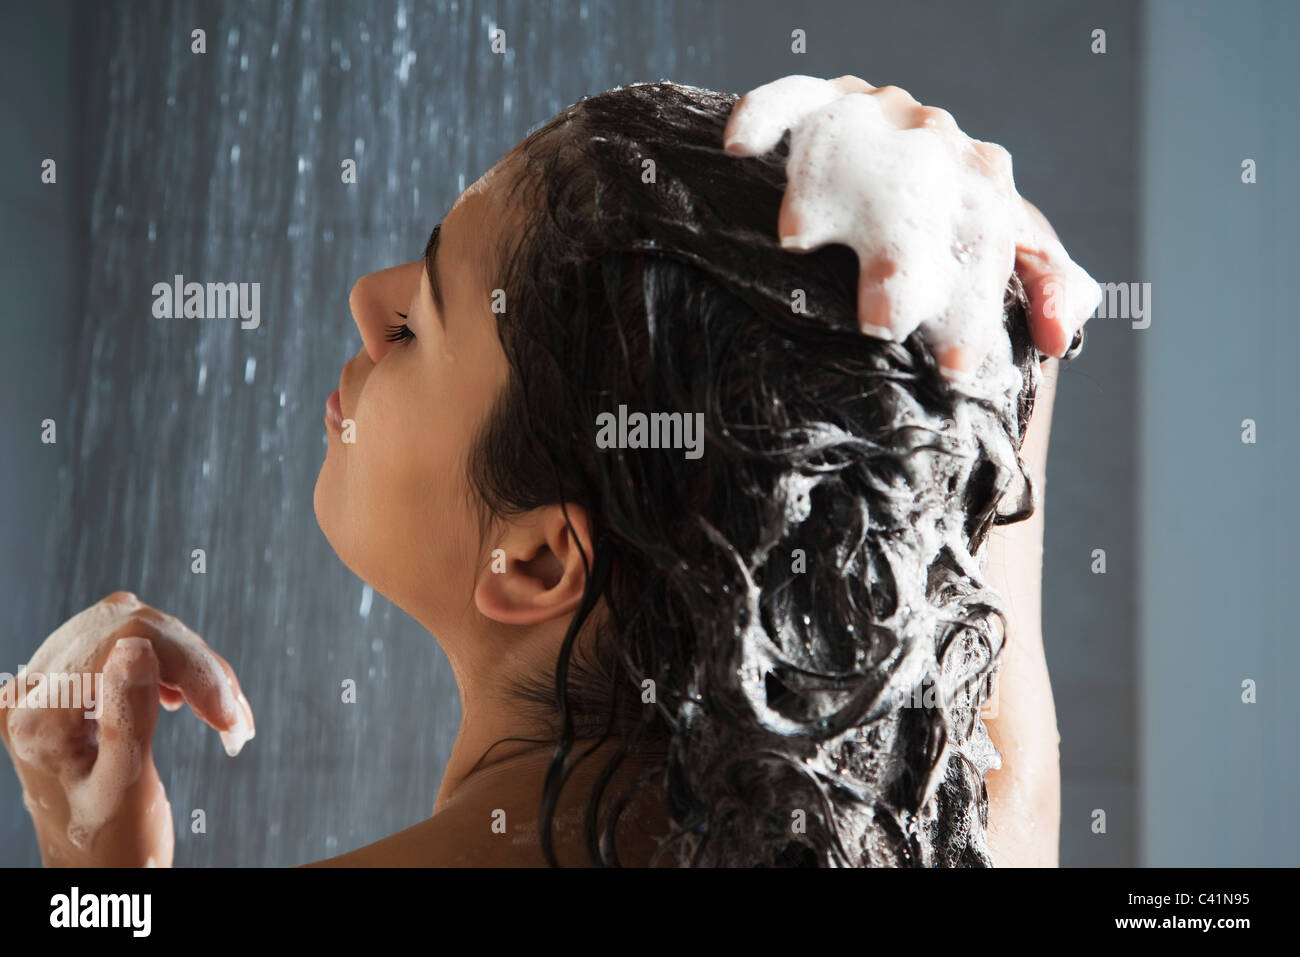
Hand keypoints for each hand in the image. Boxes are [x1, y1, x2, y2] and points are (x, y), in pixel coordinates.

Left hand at [0, 591, 253, 865]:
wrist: (100, 872)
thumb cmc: (112, 846)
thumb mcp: (124, 786)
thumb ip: (126, 715)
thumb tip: (138, 645)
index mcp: (35, 718)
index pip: (119, 638)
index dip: (187, 662)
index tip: (227, 712)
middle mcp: (28, 692)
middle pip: (126, 624)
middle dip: (194, 663)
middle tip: (231, 715)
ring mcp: (44, 684)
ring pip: (131, 626)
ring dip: (188, 663)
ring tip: (219, 711)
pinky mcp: (66, 684)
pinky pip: (123, 642)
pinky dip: (168, 666)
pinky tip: (181, 700)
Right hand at [724, 75, 1100, 378]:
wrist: (912, 162)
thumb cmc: (955, 236)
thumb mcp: (1009, 262)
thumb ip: (1047, 289)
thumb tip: (1054, 335)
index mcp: (987, 183)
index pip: (988, 243)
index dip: (973, 306)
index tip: (951, 367)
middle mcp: (937, 142)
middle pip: (921, 194)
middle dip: (901, 256)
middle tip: (884, 321)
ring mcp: (878, 117)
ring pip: (853, 138)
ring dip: (823, 186)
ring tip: (801, 240)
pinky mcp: (822, 100)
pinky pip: (792, 96)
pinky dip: (765, 113)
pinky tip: (741, 145)